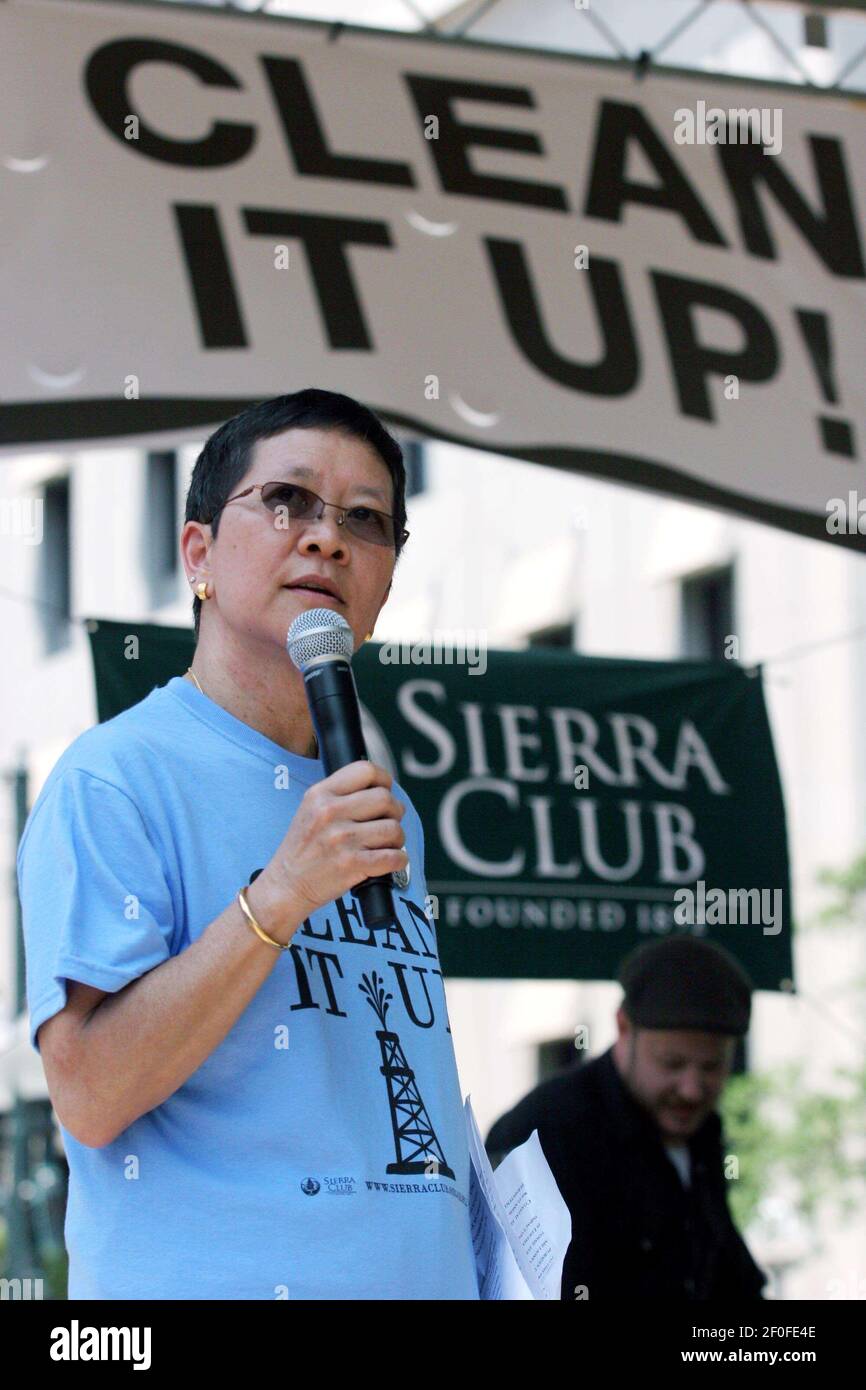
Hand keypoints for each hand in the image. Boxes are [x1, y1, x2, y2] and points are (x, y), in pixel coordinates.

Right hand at [256, 760, 407, 929]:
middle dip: (394, 811)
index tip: (384, 791)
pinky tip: (390, 860)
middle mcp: (330, 812)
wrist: (286, 885)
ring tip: (386, 844)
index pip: (365, 770)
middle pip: (385, 798)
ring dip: (397, 838)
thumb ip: (340, 794)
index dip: (383, 780)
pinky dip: (399, 860)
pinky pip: (394, 856)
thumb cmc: (303, 848)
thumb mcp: (311, 809)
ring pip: (393, 828)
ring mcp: (341, 839)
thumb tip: (381, 787)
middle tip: (386, 822)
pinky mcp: (352, 864)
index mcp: (320, 794)